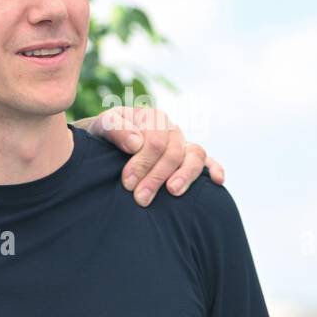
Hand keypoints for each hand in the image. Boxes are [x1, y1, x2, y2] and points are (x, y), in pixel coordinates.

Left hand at [83, 107, 226, 206]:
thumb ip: (115, 129)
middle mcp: (170, 130)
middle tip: (140, 198)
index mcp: (151, 118)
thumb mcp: (101, 127)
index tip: (127, 183)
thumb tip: (136, 143)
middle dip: (156, 176)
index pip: (155, 141)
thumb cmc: (100, 137)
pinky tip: (217, 181)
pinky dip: (215, 168)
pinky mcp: (187, 159)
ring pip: (195, 155)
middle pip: (174, 152)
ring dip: (185, 175)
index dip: (143, 163)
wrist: (99, 146)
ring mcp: (181, 144)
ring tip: (173, 192)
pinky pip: (207, 161)